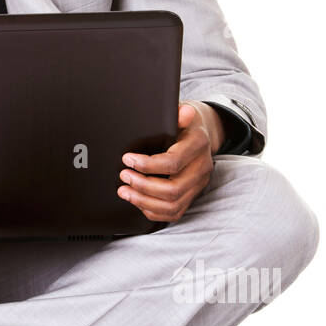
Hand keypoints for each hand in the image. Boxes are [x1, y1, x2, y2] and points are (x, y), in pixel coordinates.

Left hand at [117, 101, 225, 223]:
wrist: (200, 134)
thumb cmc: (184, 124)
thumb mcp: (181, 113)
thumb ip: (178, 114)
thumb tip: (183, 112)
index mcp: (198, 145)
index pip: (173, 162)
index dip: (146, 165)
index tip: (127, 159)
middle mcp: (202, 168)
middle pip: (173, 189)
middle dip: (143, 186)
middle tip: (123, 176)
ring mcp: (198, 184)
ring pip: (173, 205)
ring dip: (144, 201)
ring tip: (124, 191)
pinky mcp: (192, 196)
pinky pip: (174, 213)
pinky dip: (152, 210)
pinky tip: (137, 200)